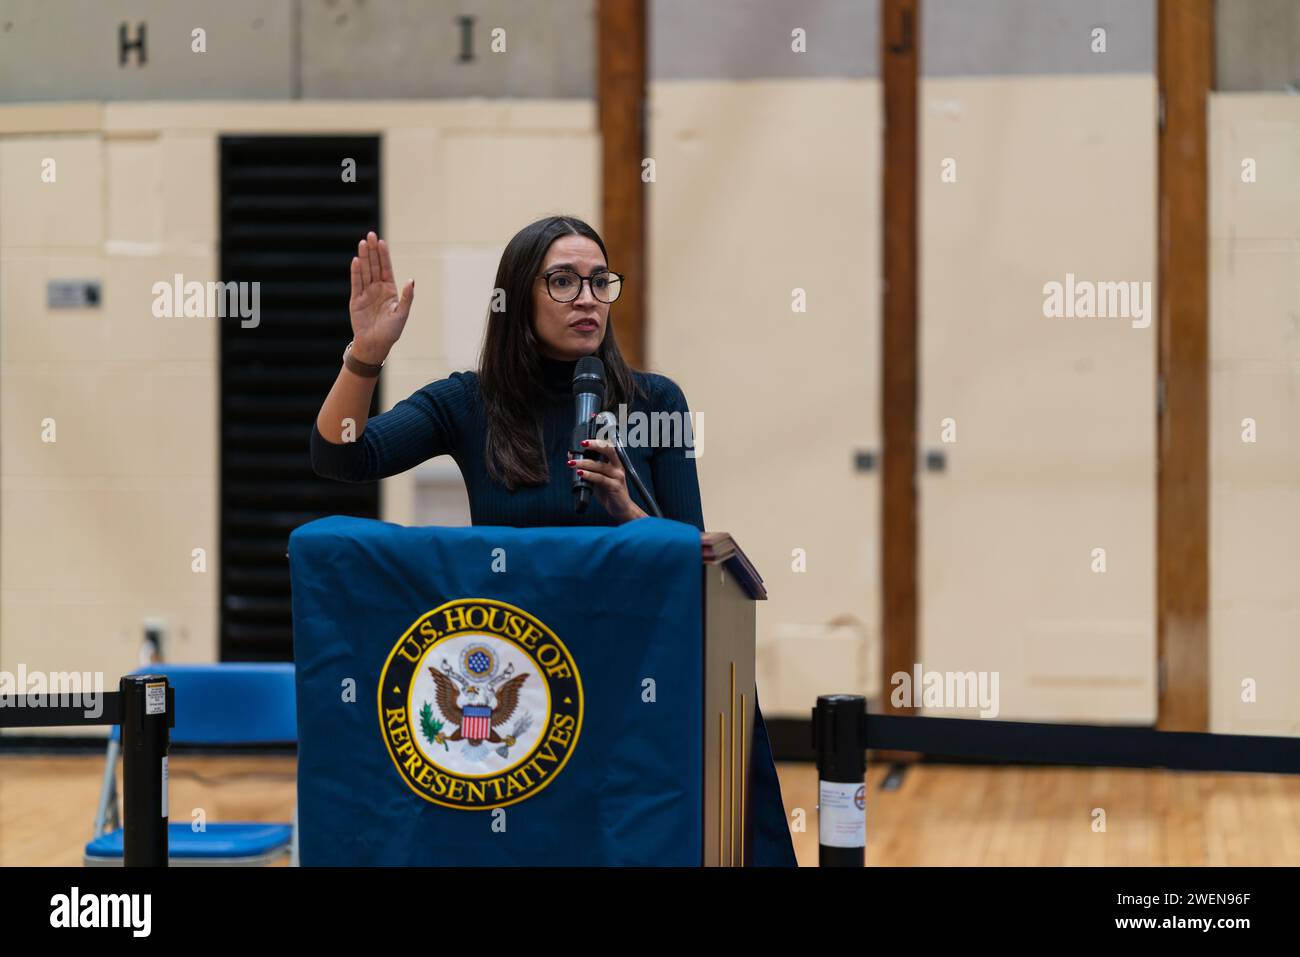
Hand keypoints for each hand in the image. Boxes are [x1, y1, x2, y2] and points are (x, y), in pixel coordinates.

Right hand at [349, 230, 413, 363]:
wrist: (375, 345)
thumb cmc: (391, 331)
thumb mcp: (402, 313)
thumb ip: (407, 297)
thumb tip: (411, 280)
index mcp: (389, 290)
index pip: (386, 268)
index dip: (383, 255)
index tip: (381, 242)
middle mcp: (377, 289)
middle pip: (374, 266)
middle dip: (372, 251)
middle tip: (370, 235)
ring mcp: (366, 293)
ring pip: (365, 271)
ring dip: (364, 257)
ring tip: (362, 243)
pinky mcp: (355, 299)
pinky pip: (356, 283)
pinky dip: (356, 272)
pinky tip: (356, 260)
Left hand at [568, 438, 646, 523]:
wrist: (621, 509)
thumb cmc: (609, 493)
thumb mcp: (597, 478)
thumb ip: (588, 468)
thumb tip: (572, 457)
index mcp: (615, 463)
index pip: (608, 446)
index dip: (597, 441)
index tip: (583, 440)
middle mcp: (618, 467)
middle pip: (608, 450)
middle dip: (595, 445)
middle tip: (582, 444)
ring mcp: (617, 476)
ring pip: (600, 465)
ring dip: (584, 463)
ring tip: (572, 463)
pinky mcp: (615, 486)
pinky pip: (600, 478)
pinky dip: (589, 475)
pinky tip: (580, 473)